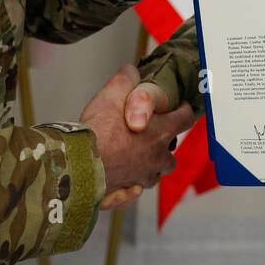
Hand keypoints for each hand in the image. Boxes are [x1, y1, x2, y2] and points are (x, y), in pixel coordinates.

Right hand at [80, 66, 192, 208]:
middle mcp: (156, 158)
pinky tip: (119, 179)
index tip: (177, 107)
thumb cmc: (98, 130)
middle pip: (171, 154)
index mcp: (161, 132)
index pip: (186, 118)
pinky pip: (133, 192)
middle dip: (163, 146)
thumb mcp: (112, 93)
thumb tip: (132, 71)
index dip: (183, 110)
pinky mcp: (125, 193)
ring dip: (147, 167)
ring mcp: (142, 177)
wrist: (79, 164)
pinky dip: (129, 188)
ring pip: (153, 174)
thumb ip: (126, 79)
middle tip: (148, 136)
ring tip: (132, 158)